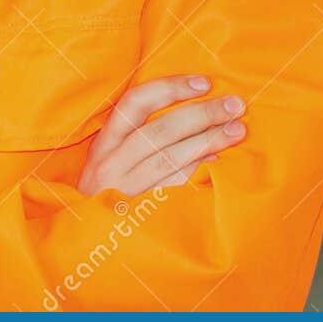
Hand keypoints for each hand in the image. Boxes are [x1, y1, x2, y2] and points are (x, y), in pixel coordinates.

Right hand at [78, 74, 246, 197]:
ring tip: (237, 130)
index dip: (170, 88)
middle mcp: (111, 163)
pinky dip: (198, 173)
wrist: (85, 238)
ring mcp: (125, 189)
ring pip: (170, 158)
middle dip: (202, 114)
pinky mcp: (140, 213)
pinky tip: (219, 163)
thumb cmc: (109, 191)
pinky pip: (174, 188)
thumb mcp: (110, 159)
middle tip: (236, 105)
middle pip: (160, 130)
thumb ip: (136, 135)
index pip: (135, 103)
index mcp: (104, 142)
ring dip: (208, 141)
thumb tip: (191, 107)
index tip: (204, 82)